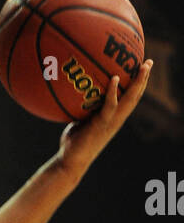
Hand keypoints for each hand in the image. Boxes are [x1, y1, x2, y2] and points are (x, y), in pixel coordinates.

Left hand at [58, 59, 151, 176]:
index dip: (138, 84)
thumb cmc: (74, 142)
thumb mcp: (80, 121)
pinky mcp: (102, 124)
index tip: (142, 68)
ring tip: (143, 66)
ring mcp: (111, 122)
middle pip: (136, 96)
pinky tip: (115, 78)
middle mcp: (117, 119)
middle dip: (144, 78)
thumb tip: (75, 91)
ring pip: (130, 99)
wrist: (71, 161)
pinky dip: (113, 92)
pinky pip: (110, 106)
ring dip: (138, 82)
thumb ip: (83, 108)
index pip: (131, 98)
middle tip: (150, 61)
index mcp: (115, 118)